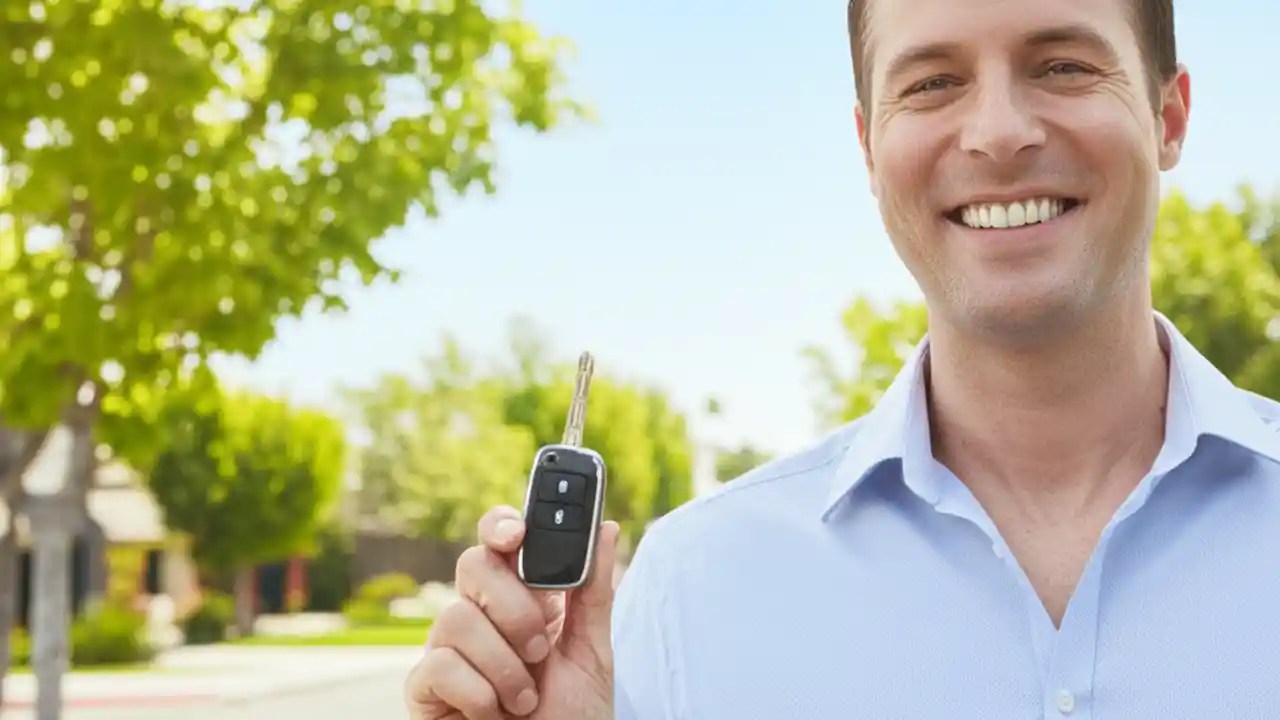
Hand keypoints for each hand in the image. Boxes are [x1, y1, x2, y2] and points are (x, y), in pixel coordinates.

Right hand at [405, 505, 621, 718]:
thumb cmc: (573, 716)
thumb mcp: (594, 652)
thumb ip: (594, 592)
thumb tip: (607, 527)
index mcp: (521, 598)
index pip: (498, 541)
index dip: (501, 525)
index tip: (518, 534)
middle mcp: (480, 616)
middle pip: (472, 565)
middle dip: (513, 606)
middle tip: (541, 648)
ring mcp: (449, 650)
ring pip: (456, 618)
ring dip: (504, 664)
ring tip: (527, 697)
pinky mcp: (426, 690)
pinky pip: (437, 666)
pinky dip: (479, 693)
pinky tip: (497, 713)